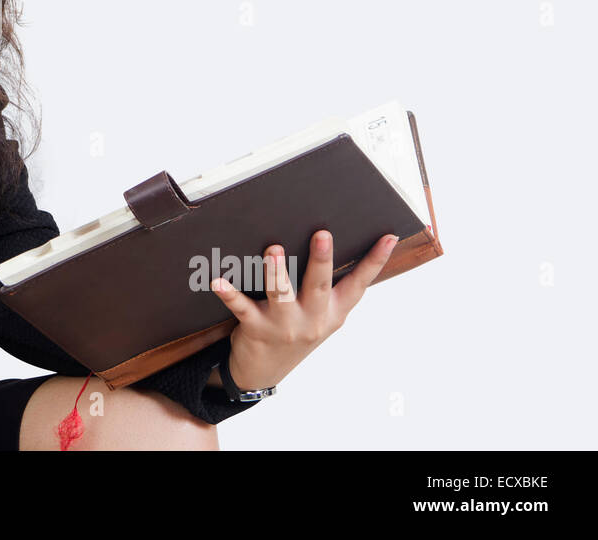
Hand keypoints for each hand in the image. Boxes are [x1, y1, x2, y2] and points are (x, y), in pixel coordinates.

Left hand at [211, 230, 398, 390]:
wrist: (265, 371)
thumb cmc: (294, 332)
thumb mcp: (320, 316)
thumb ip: (329, 288)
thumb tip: (332, 242)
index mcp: (333, 312)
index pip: (359, 285)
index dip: (375, 261)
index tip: (389, 237)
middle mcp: (313, 319)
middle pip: (320, 286)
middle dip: (322, 260)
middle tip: (322, 234)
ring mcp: (285, 326)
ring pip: (282, 296)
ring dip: (277, 273)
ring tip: (274, 250)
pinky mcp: (257, 328)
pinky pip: (242, 308)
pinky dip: (229, 294)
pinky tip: (218, 281)